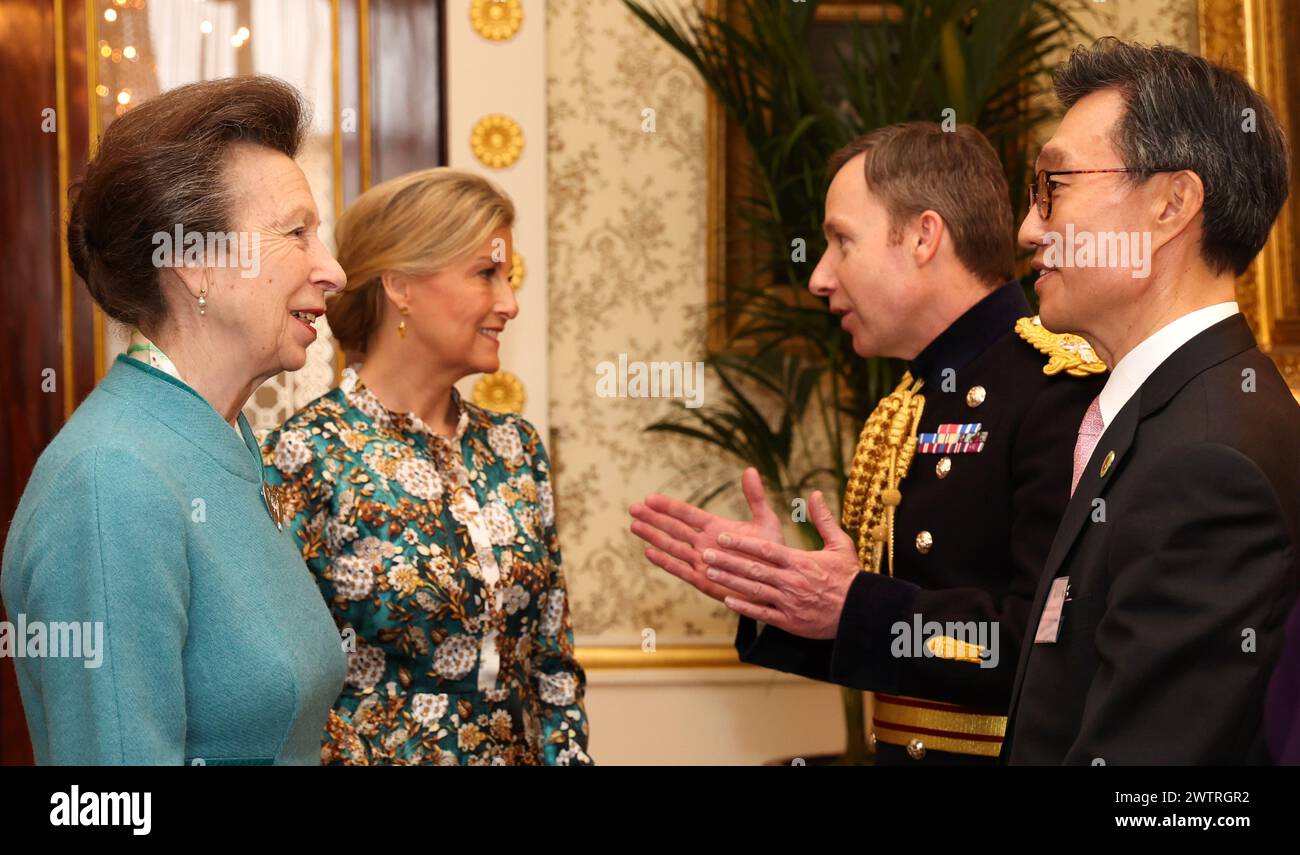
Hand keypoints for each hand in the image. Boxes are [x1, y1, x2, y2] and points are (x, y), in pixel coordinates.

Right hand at [629, 467, 784, 603]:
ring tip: (634, 526)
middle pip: (674, 528)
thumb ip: (755, 497)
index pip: (687, 514)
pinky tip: (648, 552)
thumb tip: (750, 470)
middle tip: (633, 508)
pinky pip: (680, 570)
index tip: (650, 498)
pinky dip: (664, 562)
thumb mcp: (766, 521)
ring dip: (653, 536)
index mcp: (716, 527)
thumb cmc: (772, 553)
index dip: (668, 506)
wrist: (776, 584)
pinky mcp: (703, 581)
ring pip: (672, 546)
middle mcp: (704, 543)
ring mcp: (701, 562)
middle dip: (653, 518)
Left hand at [701, 490, 860, 639]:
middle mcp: (791, 581)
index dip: (741, 543)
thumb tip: (815, 494)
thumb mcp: (840, 545)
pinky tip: (727, 600)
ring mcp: (789, 602)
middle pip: (753, 569)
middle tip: (704, 554)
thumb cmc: (850, 577)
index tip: (721, 536)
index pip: (765, 550)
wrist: (861, 612)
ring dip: (730, 581)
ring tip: (709, 573)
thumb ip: (824, 520)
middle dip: (727, 561)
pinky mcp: (790, 621)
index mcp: (801, 562)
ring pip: (754, 590)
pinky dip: (744, 608)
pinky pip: (763, 614)